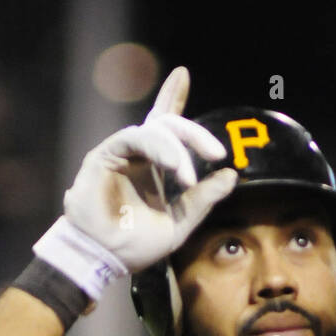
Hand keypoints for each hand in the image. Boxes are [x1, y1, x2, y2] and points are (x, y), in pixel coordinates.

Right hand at [60, 66, 237, 273]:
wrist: (106, 259)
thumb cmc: (136, 245)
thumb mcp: (180, 223)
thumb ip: (203, 199)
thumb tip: (231, 175)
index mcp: (154, 166)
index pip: (166, 127)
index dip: (172, 98)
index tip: (183, 75)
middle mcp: (138, 155)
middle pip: (168, 125)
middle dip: (195, 134)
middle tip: (217, 151)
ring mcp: (120, 153)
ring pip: (154, 130)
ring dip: (177, 150)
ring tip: (187, 176)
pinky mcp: (104, 155)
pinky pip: (134, 137)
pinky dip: (158, 148)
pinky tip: (172, 166)